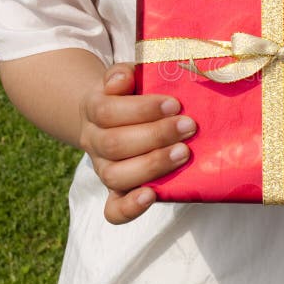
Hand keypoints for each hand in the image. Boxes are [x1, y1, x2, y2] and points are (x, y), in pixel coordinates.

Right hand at [78, 62, 195, 223]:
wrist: (111, 118)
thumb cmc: (130, 93)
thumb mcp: (125, 76)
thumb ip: (122, 73)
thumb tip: (124, 78)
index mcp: (94, 109)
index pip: (108, 111)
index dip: (142, 109)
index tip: (175, 103)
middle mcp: (94, 142)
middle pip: (115, 144)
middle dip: (156, 135)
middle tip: (189, 126)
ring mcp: (104, 169)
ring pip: (115, 176)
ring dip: (152, 165)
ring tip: (184, 153)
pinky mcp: (116, 192)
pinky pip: (114, 210)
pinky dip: (130, 208)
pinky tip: (151, 196)